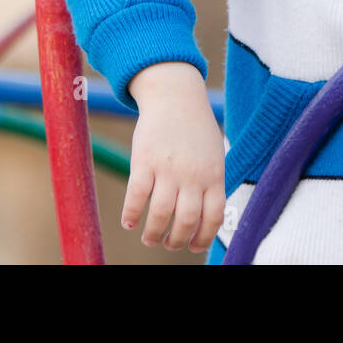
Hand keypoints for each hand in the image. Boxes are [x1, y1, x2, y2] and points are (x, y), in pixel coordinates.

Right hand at [122, 62, 225, 253]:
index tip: (193, 246)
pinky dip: (132, 214)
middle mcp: (193, 175)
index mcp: (214, 175)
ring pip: (161, 214)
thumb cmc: (195, 129)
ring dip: (153, 233)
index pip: (213, 217)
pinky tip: (129, 222)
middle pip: (186, 221)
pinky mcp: (145, 160)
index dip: (204, 238)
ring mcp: (169, 168)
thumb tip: (207, 216)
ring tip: (149, 238)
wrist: (176, 95)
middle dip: (176, 241)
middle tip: (168, 244)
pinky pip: (137, 196)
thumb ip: (211, 182)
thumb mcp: (213, 154)